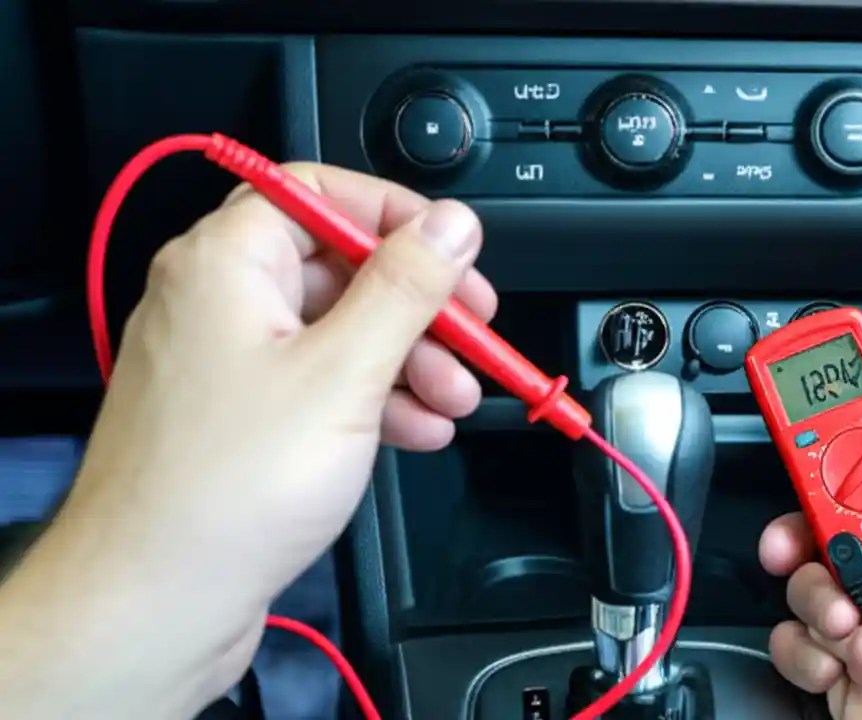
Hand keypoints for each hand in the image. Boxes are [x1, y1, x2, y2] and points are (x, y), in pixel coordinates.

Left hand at [0, 165, 489, 717]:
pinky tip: (417, 430)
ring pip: (338, 332)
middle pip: (340, 268)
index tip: (453, 251)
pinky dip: (375, 400)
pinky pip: (321, 384)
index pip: (319, 193)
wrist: (157, 601)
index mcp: (226, 264)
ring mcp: (229, 362)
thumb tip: (449, 224)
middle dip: (419, 306)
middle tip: (474, 334)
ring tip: (456, 400)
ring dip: (409, 361)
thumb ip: (406, 288)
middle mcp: (219, 302)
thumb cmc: (222, 493)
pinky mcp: (242, 418)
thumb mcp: (345, 373)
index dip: (396, 216)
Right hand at [759, 463, 861, 719]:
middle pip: (839, 555)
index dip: (852, 485)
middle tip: (803, 549)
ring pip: (816, 608)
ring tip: (851, 628)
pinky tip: (858, 668)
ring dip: (816, 604)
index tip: (819, 470)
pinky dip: (813, 658)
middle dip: (808, 542)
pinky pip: (816, 671)